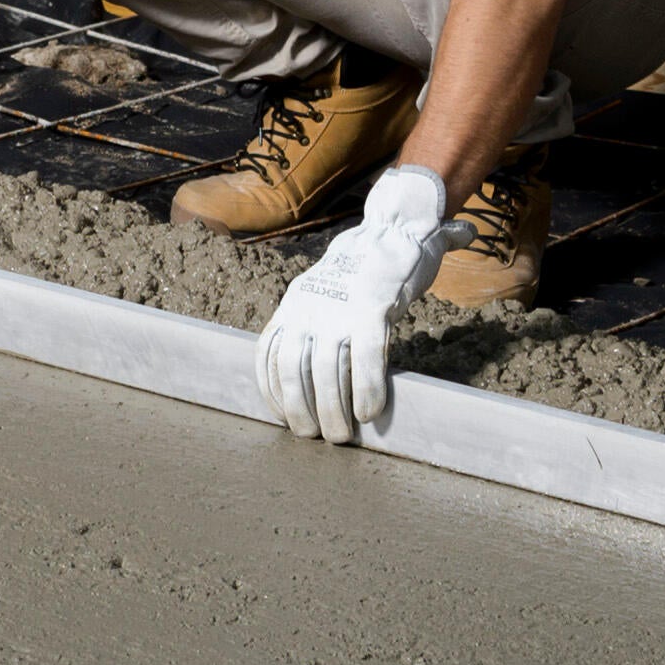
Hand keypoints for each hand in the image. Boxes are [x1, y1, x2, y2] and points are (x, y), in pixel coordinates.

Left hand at [257, 164, 461, 443]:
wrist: (396, 226)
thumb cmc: (363, 267)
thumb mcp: (325, 288)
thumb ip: (318, 320)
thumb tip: (314, 356)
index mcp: (295, 303)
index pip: (268, 353)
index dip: (272, 391)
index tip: (283, 418)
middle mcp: (309, 305)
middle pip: (294, 371)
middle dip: (302, 412)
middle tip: (318, 438)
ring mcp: (340, 306)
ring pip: (328, 372)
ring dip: (333, 411)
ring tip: (344, 436)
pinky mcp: (373, 307)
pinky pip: (366, 359)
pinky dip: (367, 390)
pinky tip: (372, 413)